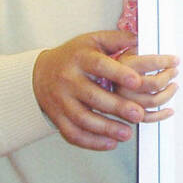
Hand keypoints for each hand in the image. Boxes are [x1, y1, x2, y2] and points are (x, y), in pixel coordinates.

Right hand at [32, 30, 177, 150]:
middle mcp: (69, 80)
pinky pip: (73, 133)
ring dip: (106, 128)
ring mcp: (62, 100)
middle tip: (138, 114)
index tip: (138, 82)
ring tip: (127, 133)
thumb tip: (142, 39)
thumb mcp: (93, 40)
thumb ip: (118, 39)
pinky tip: (110, 143)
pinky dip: (91, 141)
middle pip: (93, 96)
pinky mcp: (58, 117)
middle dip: (117, 107)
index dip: (119, 74)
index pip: (101, 66)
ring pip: (83, 118)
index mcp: (81, 58)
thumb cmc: (73, 56)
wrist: (40, 72)